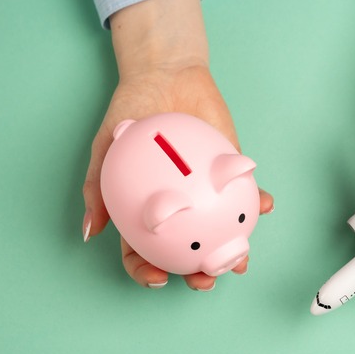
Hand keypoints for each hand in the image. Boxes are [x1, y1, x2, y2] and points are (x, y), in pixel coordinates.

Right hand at [81, 0, 273, 290]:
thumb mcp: (107, 147)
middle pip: (188, 251)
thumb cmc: (132, 112)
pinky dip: (257, 201)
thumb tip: (90, 233)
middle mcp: (177, 207)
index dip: (149, 271)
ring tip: (240, 259)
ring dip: (233, 250)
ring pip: (221, 231)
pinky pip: (246, 192)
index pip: (144, 251)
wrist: (164, 75)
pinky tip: (264, 205)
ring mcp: (205, 192)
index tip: (160, 278)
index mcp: (145, 209)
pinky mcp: (229, 170)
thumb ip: (98, 188)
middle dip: (199, 273)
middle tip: (206, 278)